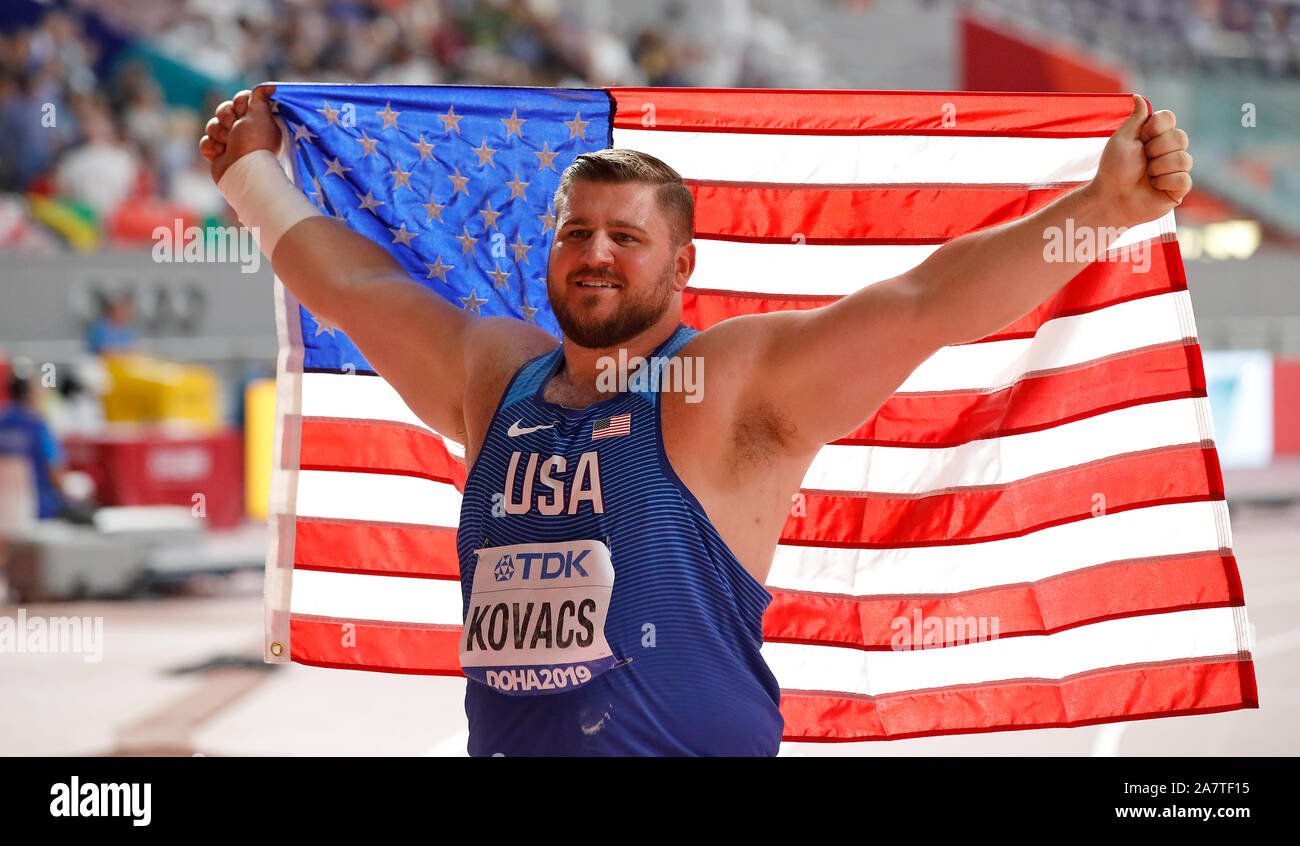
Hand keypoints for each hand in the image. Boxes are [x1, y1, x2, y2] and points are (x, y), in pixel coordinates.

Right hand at [198, 85, 281, 184]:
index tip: (244, 112)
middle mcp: (246, 130)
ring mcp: (231, 142)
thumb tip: (271, 86)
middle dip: (227, 118)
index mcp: (258, 120)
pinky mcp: (219, 154)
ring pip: (212, 124)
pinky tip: (220, 154)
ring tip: (228, 145)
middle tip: (236, 130)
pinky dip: (210, 147)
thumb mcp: (261, 114)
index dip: (239, 103)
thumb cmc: (255, 142)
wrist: (243, 173)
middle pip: (223, 110)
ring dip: (218, 133)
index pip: (240, 99)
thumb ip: (261, 97)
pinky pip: (205, 141)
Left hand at [1089, 94, 1192, 227]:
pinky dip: (1164, 183)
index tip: (1141, 139)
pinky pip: (1184, 179)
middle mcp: (1170, 150)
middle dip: (1155, 150)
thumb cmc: (1113, 169)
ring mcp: (1176, 169)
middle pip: (1180, 137)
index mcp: (1157, 136)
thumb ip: (1136, 118)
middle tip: (1142, 161)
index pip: (1169, 118)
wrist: (1109, 198)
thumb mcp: (1122, 139)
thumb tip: (1138, 97)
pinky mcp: (1179, 189)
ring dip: (1158, 168)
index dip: (1155, 128)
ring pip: (1183, 159)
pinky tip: (1154, 187)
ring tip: (1146, 176)